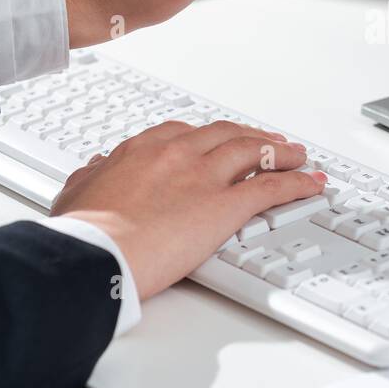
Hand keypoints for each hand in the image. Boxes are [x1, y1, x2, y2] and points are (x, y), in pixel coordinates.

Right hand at [51, 120, 327, 299]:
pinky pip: (272, 188)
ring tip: (298, 156)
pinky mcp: (226, 206)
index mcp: (144, 149)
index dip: (210, 137)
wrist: (93, 254)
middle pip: (227, 135)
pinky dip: (297, 182)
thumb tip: (98, 167)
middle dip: (252, 137)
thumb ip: (93, 175)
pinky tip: (311, 183)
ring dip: (282, 152)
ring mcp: (205, 176)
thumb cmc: (82, 232)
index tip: (220, 141)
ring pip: (255, 151)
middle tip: (268, 143)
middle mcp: (179, 154)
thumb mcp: (77, 192)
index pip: (187, 133)